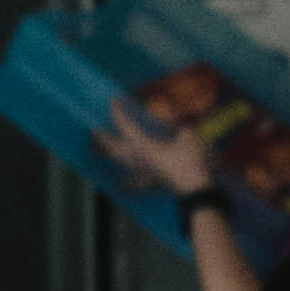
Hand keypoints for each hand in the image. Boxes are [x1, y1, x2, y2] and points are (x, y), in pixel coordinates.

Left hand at [97, 98, 212, 207]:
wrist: (196, 188)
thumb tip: (176, 124)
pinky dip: (124, 184)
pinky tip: (118, 186)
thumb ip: (179, 126)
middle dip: (102, 138)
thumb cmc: (192, 159)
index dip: (118, 112)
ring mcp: (141, 174)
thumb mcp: (188, 135)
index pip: (125, 125)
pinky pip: (131, 185)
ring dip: (107, 156)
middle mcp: (136, 159)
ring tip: (97, 152)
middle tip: (93, 130)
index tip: (113, 101)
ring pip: (118, 164)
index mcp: (143, 144)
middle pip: (112, 147)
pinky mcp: (149, 185)